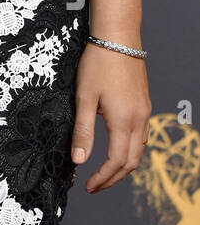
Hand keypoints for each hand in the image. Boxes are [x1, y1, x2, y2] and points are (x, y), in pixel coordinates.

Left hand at [71, 41, 151, 191]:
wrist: (118, 37)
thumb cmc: (98, 64)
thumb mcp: (84, 98)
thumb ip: (83, 131)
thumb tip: (79, 161)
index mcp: (124, 121)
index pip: (117, 162)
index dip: (103, 178)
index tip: (88, 186)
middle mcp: (139, 120)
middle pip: (131, 162)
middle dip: (113, 178)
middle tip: (94, 186)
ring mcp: (144, 112)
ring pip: (139, 151)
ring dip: (122, 166)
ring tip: (103, 172)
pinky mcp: (144, 104)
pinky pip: (141, 137)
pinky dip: (129, 150)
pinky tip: (116, 148)